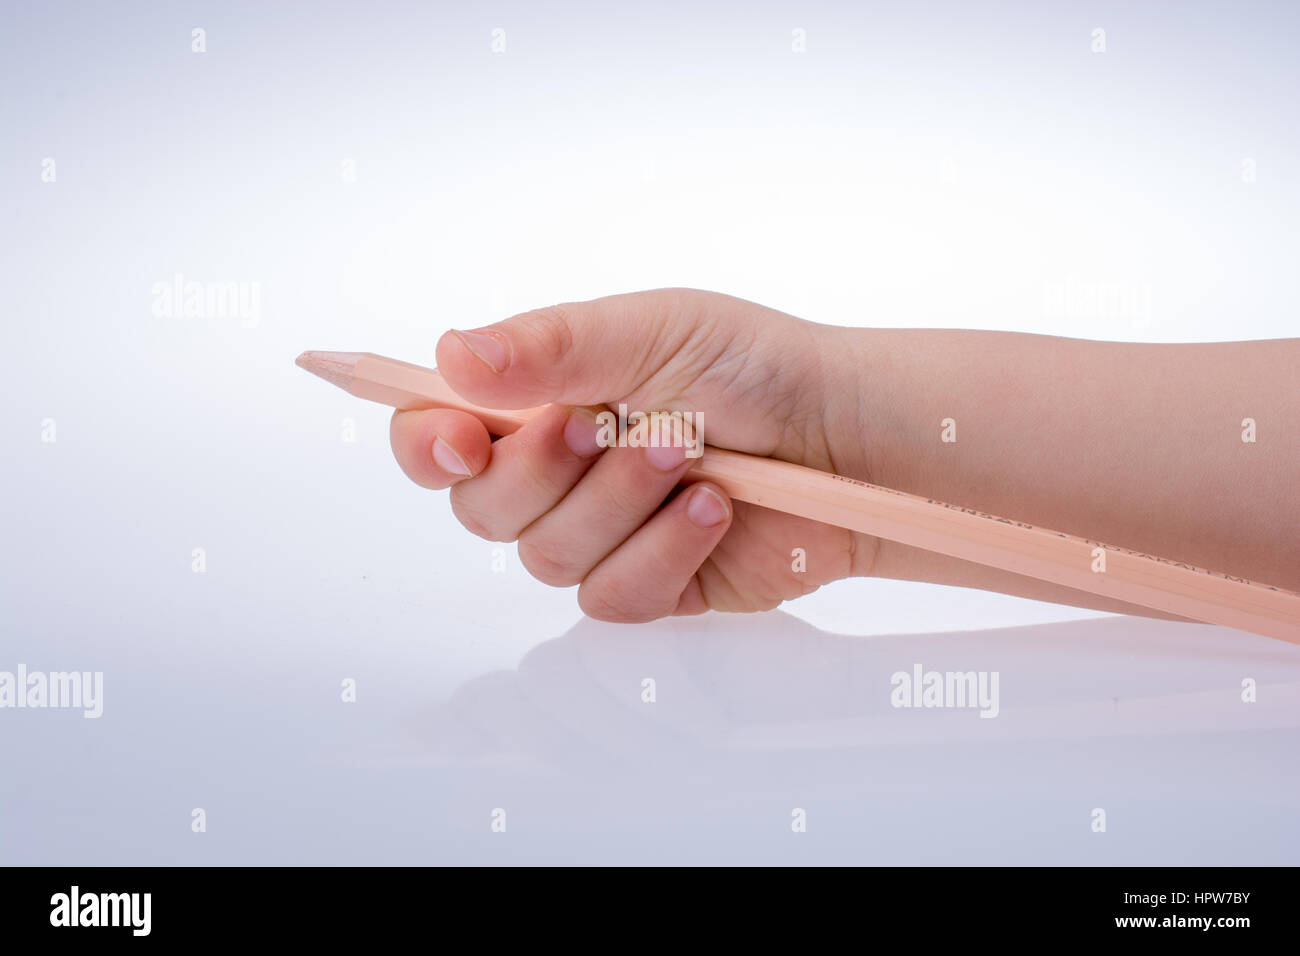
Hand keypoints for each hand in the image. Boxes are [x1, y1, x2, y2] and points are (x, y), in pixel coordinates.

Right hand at [389, 288, 871, 620]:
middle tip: (608, 425)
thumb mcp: (649, 330)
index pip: (437, 437)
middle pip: (482, 509)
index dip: (428, 446)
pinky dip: (662, 553)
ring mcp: (599, 536)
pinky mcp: (646, 586)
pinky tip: (712, 512)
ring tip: (690, 455)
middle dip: (546, 469)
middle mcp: (555, 476)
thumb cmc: (748, 365)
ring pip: (547, 557)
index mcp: (537, 404)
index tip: (463, 440)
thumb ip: (549, 345)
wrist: (841, 434)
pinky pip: (611, 597)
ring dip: (619, 503)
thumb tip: (452, 356)